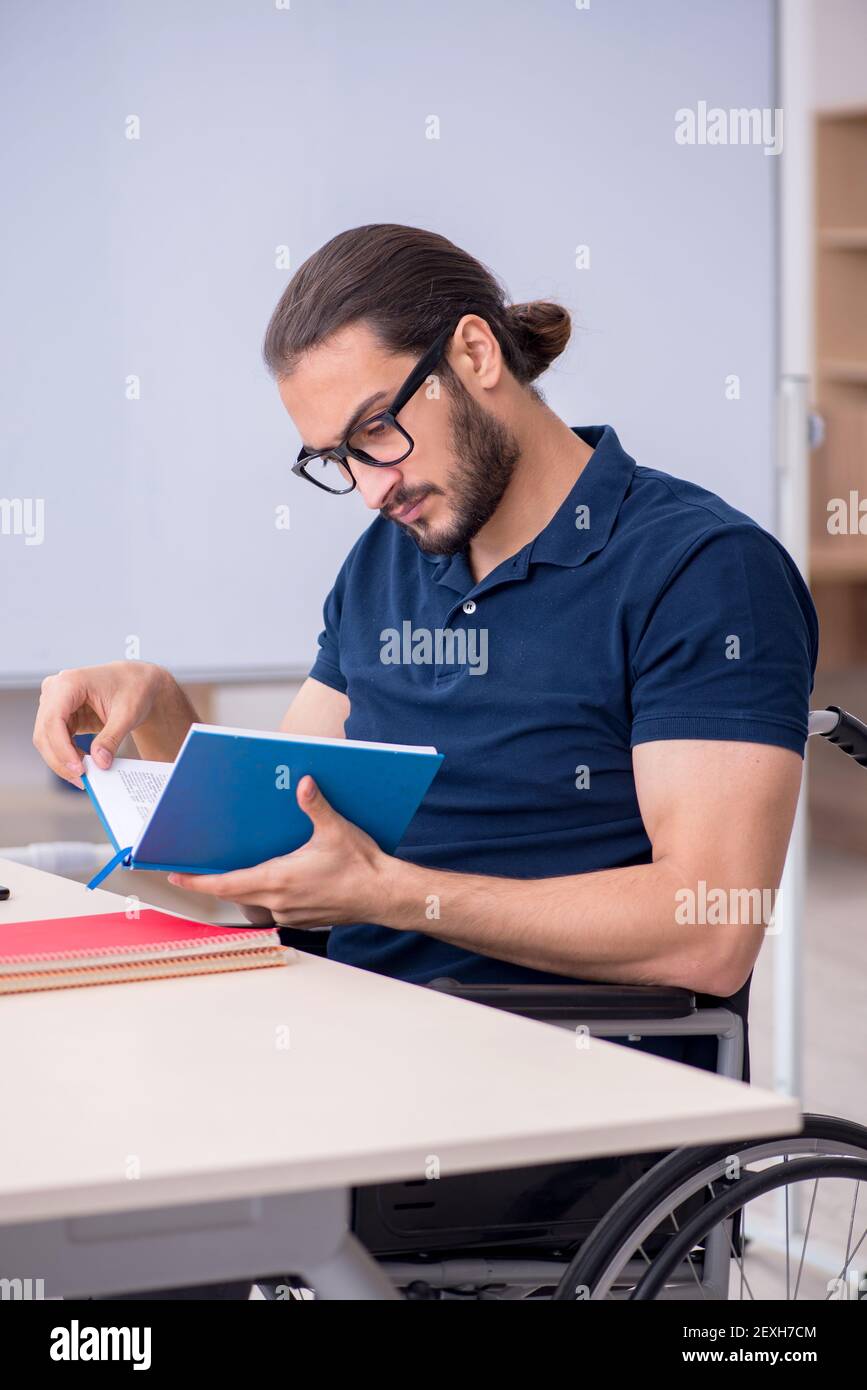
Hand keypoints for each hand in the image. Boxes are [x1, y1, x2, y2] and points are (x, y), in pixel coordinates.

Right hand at [33, 661, 172, 786]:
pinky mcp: (60, 716)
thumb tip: (99, 762)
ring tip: (84, 775)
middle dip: (60, 760)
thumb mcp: (127, 713)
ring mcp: (54, 703)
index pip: (53, 719)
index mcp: (69, 682)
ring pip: (46, 739)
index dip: (61, 748)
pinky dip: (67, 755)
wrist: (136, 682)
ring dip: (62, 760)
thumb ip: (111, 738)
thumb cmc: (132, 688)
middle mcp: (55, 690)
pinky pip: (56, 740)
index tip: (77, 769)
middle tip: (81, 780)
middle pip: (45, 732)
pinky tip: (82, 764)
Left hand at [167, 776, 393, 927]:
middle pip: (234, 894)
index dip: (199, 881)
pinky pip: (273, 910)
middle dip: (213, 883)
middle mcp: (280, 902)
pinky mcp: (303, 919)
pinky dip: (265, 897)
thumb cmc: (362, 866)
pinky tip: (274, 883)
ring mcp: (291, 914)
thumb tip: (303, 784)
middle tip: (194, 873)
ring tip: (233, 874)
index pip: (227, 883)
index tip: (177, 876)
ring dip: (241, 890)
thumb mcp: (336, 830)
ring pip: (253, 903)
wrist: (384, 895)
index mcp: (280, 879)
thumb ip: (315, 806)